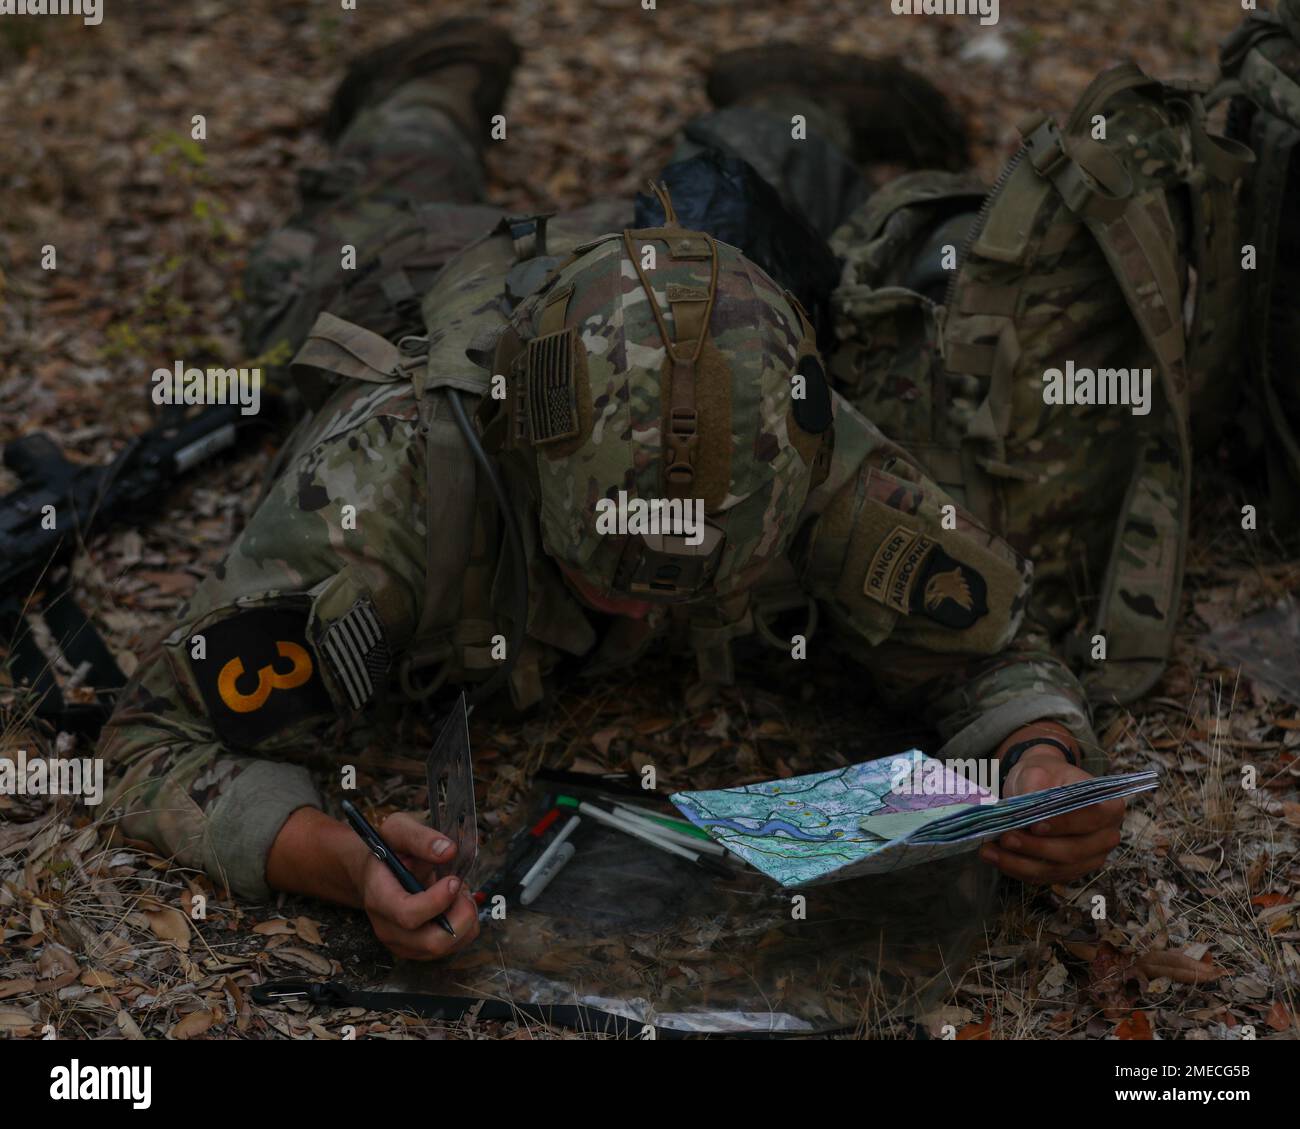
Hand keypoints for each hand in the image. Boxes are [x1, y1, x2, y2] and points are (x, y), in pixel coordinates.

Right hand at [347, 812, 480, 960]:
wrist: (375, 871)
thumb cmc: (388, 849)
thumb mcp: (397, 830)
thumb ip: (420, 838)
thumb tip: (448, 850)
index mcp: (379, 898)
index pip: (407, 914)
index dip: (437, 901)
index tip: (453, 880)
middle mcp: (388, 928)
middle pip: (432, 942)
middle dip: (460, 916)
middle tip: (462, 887)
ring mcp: (403, 944)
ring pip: (447, 947)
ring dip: (464, 919)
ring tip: (459, 892)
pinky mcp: (418, 950)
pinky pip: (452, 947)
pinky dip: (464, 926)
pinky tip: (455, 904)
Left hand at [979, 746, 1123, 884]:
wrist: (1040, 785)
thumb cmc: (1045, 775)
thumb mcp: (1038, 770)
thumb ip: (1036, 785)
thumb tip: (1030, 808)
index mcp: (1109, 807)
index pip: (1093, 819)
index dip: (1065, 824)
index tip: (1035, 825)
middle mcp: (1105, 837)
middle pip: (1074, 851)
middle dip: (1036, 847)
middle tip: (1006, 837)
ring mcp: (1088, 858)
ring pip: (1056, 869)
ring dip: (1020, 862)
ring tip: (990, 850)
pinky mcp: (1068, 871)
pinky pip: (1043, 876)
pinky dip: (1016, 868)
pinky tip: (993, 857)